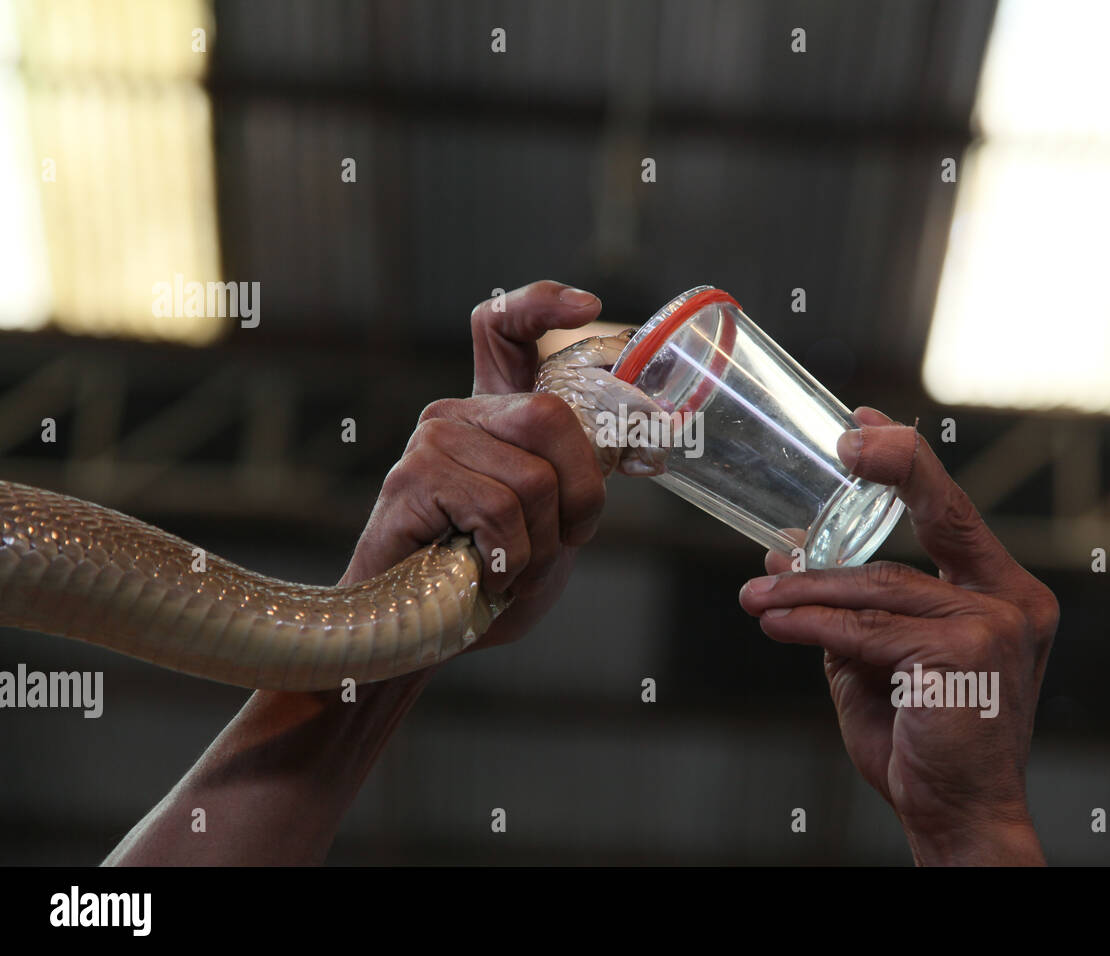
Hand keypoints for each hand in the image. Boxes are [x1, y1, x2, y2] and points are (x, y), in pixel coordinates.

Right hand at [340, 280, 607, 649]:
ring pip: (534, 479)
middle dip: (581, 494)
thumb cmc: (486, 578)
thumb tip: (647, 439)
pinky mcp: (414, 479)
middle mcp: (457, 415)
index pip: (503, 327)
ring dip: (541, 544)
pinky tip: (483, 573)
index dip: (544, 304)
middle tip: (562, 540)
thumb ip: (579, 474)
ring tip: (508, 566)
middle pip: (552, 418)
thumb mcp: (551, 521)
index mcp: (491, 416)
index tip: (590, 306)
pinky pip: (499, 510)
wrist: (422, 634)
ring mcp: (432, 442)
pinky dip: (509, 558)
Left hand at [738, 407, 1058, 864]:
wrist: (956, 816)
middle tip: (839, 449)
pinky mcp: (964, 650)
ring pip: (879, 585)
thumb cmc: (920, 739)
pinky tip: (774, 620)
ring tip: (757, 595)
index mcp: (998, 592)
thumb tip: (786, 555)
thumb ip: (844, 607)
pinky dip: (812, 624)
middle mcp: (1012, 599)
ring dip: (807, 589)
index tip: (866, 426)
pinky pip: (867, 627)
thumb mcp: (873, 661)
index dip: (909, 462)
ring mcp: (994, 623)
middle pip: (940, 516)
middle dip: (891, 470)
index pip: (953, 512)